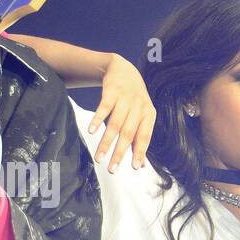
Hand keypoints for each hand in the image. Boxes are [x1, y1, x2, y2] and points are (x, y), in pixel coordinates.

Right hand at [89, 54, 154, 171]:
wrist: (124, 70)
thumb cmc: (133, 100)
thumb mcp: (141, 116)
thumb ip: (140, 139)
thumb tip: (141, 165)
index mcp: (149, 115)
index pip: (144, 137)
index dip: (139, 152)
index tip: (133, 168)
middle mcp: (139, 106)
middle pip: (128, 133)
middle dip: (119, 152)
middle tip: (112, 169)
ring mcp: (125, 98)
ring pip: (115, 123)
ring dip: (106, 142)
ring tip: (99, 157)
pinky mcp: (112, 91)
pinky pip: (104, 107)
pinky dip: (97, 119)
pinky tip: (91, 131)